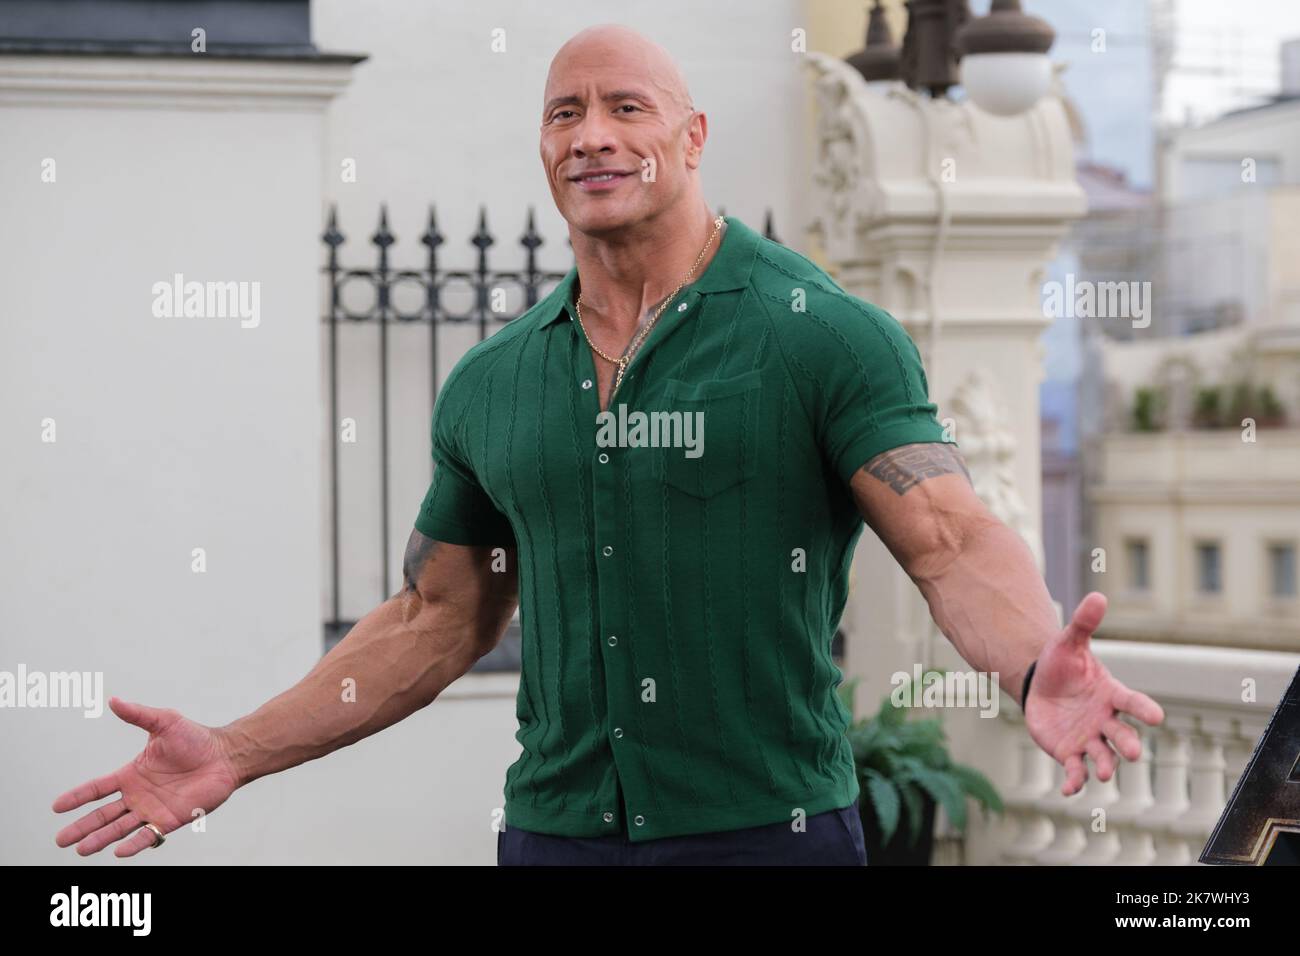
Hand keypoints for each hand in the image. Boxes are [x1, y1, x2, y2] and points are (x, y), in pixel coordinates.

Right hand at [52, 697, 240, 857]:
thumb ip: (138, 715)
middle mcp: (138, 795)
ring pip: (120, 828)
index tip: (56, 807)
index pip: (97, 789)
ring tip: (81, 850)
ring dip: (100, 839)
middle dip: (82, 827)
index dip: (77, 797)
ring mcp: (153, 809)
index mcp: (132, 774)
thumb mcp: (164, 722)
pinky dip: (134, 845)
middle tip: (61, 840)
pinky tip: (118, 852)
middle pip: (103, 814)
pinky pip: (148, 836)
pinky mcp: (171, 820)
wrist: (226, 755)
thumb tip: (114, 700)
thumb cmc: (197, 738)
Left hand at [1023, 592, 1164, 796]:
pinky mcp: (1069, 752)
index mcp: (1111, 694)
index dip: (1144, 709)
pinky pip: (1075, 771)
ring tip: (1104, 774)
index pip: (1133, 702)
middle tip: (1134, 753)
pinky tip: (1067, 789)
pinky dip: (1074, 781)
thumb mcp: (1068, 642)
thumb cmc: (1061, 663)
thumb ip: (1083, 623)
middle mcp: (1105, 721)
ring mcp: (1089, 739)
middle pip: (1123, 735)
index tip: (1156, 716)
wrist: (1040, 684)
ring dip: (1105, 766)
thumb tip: (1098, 595)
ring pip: (1103, 757)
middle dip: (1129, 745)